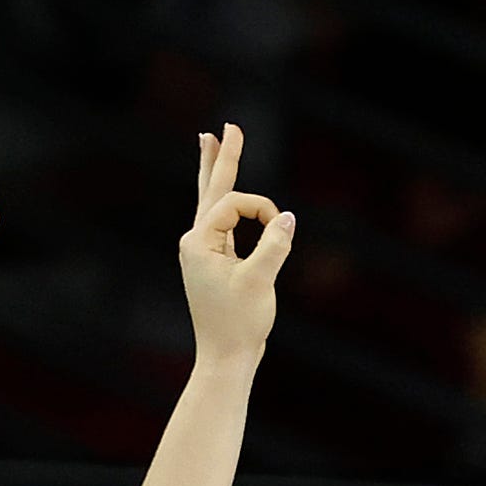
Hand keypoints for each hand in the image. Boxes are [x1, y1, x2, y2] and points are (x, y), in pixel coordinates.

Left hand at [176, 123, 291, 363]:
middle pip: (211, 189)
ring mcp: (204, 252)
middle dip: (222, 158)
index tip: (282, 229)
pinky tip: (228, 198)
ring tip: (211, 142)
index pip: (233, 205)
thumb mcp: (260, 282)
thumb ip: (274, 246)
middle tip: (227, 127)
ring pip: (214, 203)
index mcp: (198, 241)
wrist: (226, 357)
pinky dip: (229, 206)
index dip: (261, 209)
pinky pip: (223, 224)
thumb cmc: (239, 323)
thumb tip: (289, 218)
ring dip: (216, 173)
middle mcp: (196, 241)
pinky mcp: (217, 263)